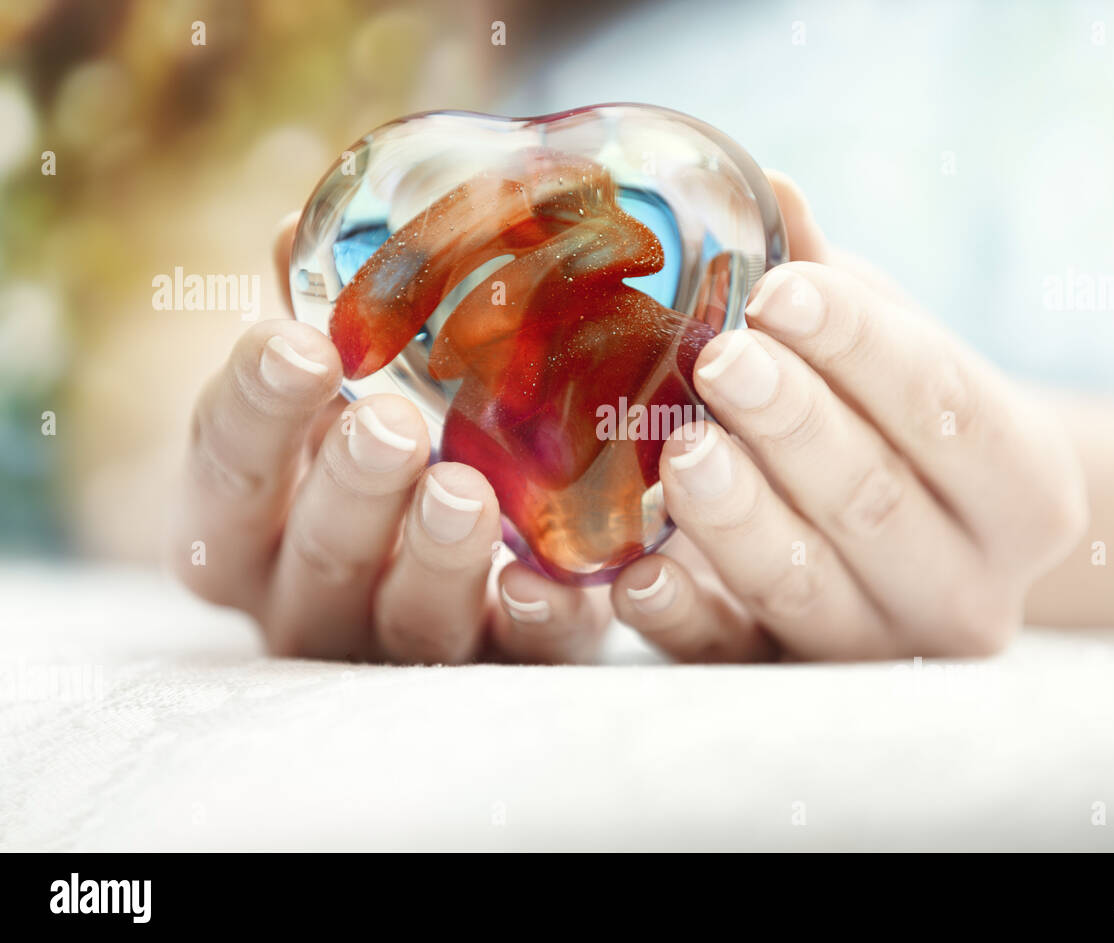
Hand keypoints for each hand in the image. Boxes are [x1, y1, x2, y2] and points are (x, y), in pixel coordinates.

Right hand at [171, 216, 609, 663]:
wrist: (459, 558)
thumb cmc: (375, 447)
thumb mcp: (340, 389)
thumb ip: (323, 320)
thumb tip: (297, 228)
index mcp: (249, 521)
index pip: (226, 465)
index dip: (255, 405)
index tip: (300, 340)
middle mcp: (309, 595)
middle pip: (315, 555)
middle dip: (351, 489)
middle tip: (389, 425)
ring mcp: (403, 641)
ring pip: (407, 621)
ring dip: (433, 558)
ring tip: (464, 492)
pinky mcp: (500, 664)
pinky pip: (514, 660)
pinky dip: (531, 626)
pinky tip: (547, 588)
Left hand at [606, 172, 1088, 660]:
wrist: (930, 547)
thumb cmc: (908, 427)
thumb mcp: (899, 353)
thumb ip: (838, 285)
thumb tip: (769, 186)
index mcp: (1027, 490)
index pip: (949, 409)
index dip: (863, 348)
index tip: (780, 290)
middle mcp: (972, 590)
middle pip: (876, 503)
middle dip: (794, 424)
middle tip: (722, 359)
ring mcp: (881, 647)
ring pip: (806, 586)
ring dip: (739, 515)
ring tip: (684, 447)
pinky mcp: (794, 681)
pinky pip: (734, 658)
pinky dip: (683, 617)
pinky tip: (636, 574)